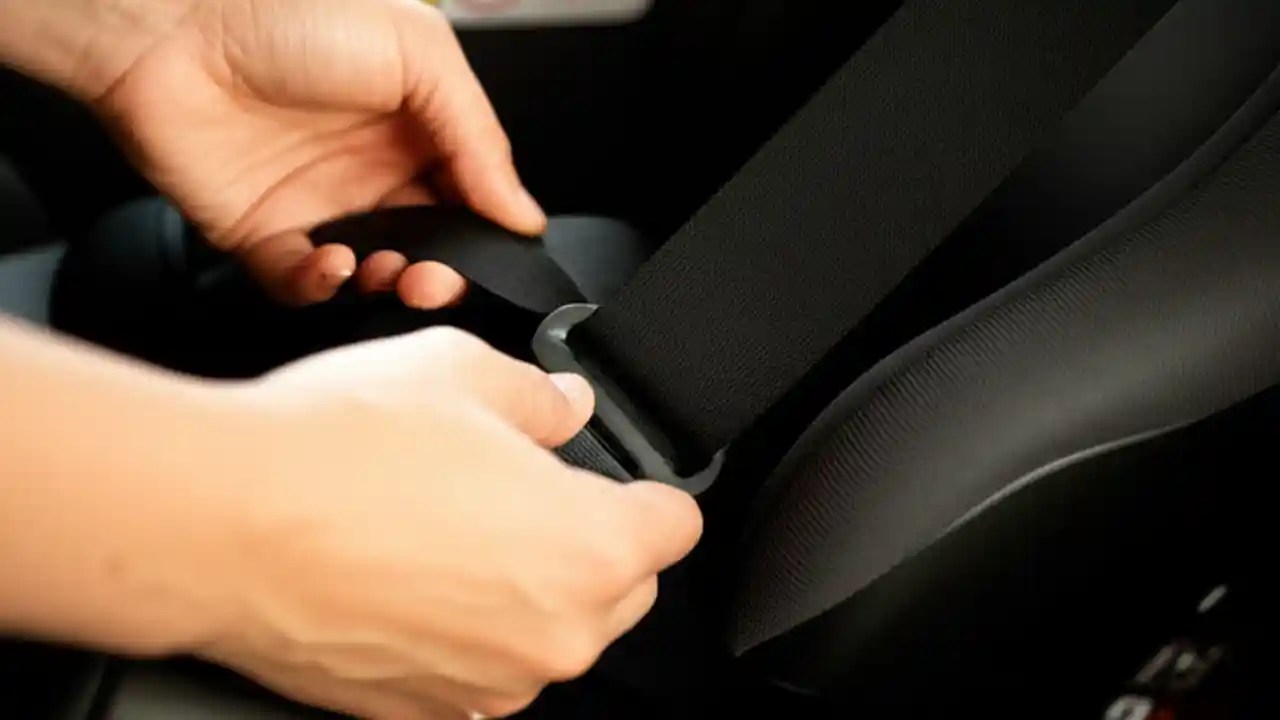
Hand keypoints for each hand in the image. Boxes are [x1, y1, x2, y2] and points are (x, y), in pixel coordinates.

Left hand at [91, 0, 545, 306]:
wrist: (173, 23)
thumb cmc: (290, 13)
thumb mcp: (419, 54)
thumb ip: (478, 139)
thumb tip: (523, 213)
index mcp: (418, 128)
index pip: (473, 200)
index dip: (489, 233)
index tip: (498, 252)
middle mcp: (372, 171)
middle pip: (431, 248)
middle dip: (445, 275)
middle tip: (440, 278)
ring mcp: (319, 205)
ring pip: (375, 276)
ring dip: (390, 286)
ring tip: (391, 271)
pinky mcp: (263, 235)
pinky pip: (305, 284)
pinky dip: (323, 287)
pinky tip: (330, 263)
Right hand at [195, 328, 702, 718]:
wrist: (219, 522)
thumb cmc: (338, 447)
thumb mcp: (461, 372)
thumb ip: (539, 397)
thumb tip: (566, 405)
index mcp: (591, 549)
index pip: (674, 525)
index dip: (647, 491)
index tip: (617, 480)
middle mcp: (554, 636)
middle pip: (619, 588)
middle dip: (587, 542)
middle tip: (512, 492)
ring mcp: (487, 686)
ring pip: (546, 633)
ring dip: (520, 591)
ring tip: (444, 530)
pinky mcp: (423, 712)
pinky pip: (476, 668)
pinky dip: (461, 633)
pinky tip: (405, 577)